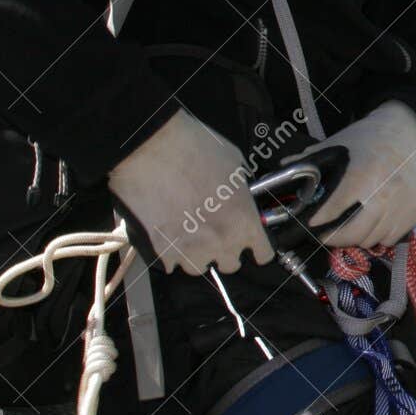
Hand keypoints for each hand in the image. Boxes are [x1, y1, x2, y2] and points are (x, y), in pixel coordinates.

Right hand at [108, 107, 275, 274]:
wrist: (152, 148)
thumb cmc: (195, 149)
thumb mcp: (235, 166)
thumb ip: (241, 191)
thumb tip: (238, 194)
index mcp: (244, 222)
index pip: (262, 254)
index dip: (257, 247)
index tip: (252, 245)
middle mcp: (220, 242)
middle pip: (230, 264)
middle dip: (225, 250)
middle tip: (215, 232)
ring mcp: (188, 250)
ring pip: (198, 267)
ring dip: (196, 254)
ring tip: (188, 233)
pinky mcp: (160, 251)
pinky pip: (169, 262)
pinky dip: (169, 252)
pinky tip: (168, 233)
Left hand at [293, 100, 415, 250]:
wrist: (412, 131)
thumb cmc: (370, 138)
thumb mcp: (338, 144)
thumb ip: (309, 162)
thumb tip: (280, 172)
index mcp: (362, 175)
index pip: (331, 213)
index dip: (317, 223)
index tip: (311, 224)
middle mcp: (386, 192)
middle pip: (352, 234)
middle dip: (335, 237)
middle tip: (328, 233)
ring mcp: (406, 203)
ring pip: (374, 239)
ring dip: (361, 236)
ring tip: (354, 222)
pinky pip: (394, 236)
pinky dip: (383, 233)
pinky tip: (377, 219)